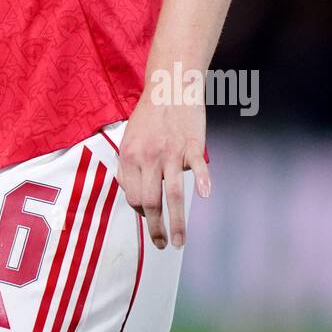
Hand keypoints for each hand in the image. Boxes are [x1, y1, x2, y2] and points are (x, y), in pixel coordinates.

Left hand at [116, 93, 210, 249]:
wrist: (169, 86)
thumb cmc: (149, 116)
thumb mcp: (129, 138)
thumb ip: (127, 166)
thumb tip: (129, 193)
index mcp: (130, 156)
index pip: (133, 197)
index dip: (141, 213)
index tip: (150, 221)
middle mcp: (148, 157)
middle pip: (150, 202)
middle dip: (155, 229)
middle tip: (162, 245)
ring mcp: (170, 152)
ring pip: (171, 195)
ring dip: (176, 224)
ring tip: (179, 242)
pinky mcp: (192, 146)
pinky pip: (197, 168)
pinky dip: (202, 181)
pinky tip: (205, 195)